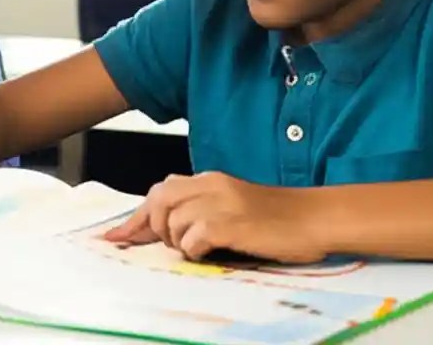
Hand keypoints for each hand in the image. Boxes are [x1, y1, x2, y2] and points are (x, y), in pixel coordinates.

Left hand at [102, 172, 326, 263]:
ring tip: (201, 249)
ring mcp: (221, 203)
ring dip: (179, 242)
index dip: (136, 217)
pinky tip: (212, 253)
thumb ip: (203, 208)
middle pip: (159, 200)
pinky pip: (192, 240)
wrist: (316, 218)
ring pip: (173, 221)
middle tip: (172, 245)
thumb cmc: (279, 219)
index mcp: (211, 179)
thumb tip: (169, 227)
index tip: (115, 237)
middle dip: (155, 227)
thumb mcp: (236, 204)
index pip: (161, 191)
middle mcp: (212, 185)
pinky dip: (195, 251)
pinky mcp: (231, 224)